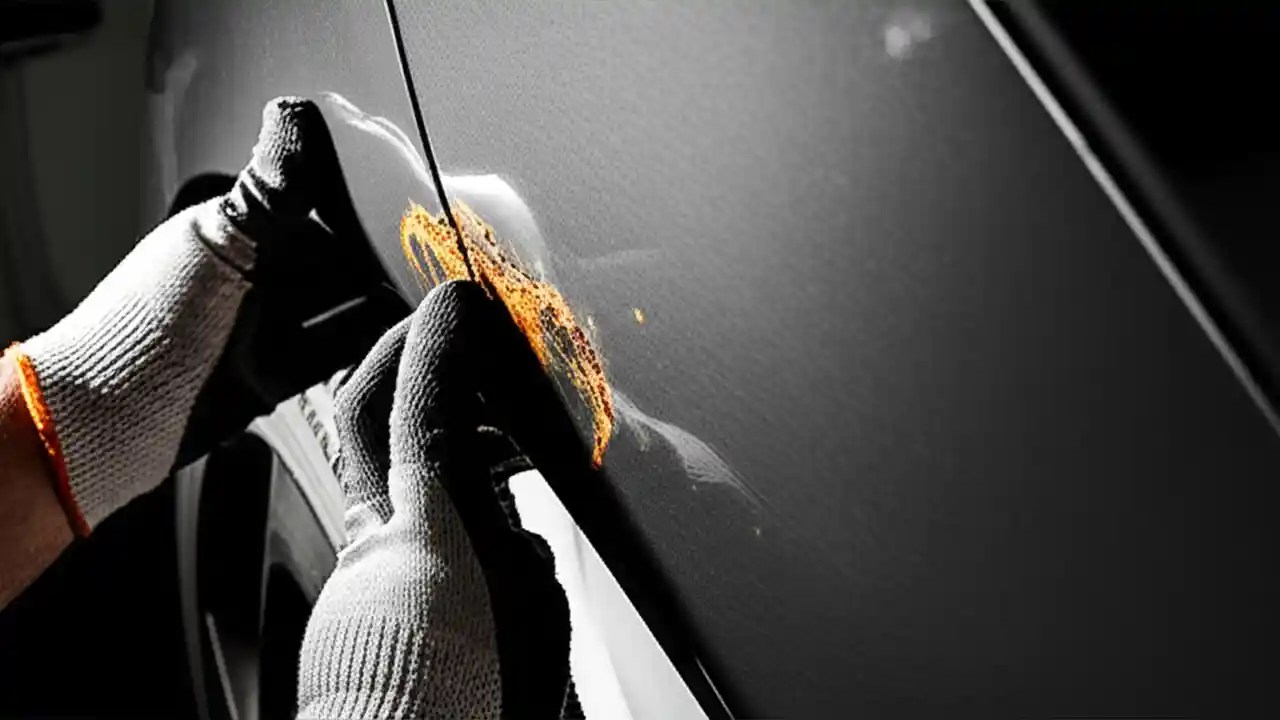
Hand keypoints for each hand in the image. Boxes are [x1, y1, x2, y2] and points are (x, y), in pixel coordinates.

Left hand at [8, 97, 403, 533]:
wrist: (117, 418)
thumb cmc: (158, 322)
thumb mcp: (224, 242)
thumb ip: (270, 187)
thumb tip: (294, 112)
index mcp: (238, 235)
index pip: (319, 214)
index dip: (367, 215)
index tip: (414, 219)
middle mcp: (253, 280)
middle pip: (337, 267)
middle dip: (382, 267)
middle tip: (435, 272)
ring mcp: (262, 333)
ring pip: (342, 314)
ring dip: (382, 315)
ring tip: (431, 313)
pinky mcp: (271, 380)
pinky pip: (332, 362)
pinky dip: (365, 356)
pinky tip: (398, 352)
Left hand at [297, 281, 569, 718]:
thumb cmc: (470, 708)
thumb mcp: (535, 621)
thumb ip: (524, 561)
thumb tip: (517, 538)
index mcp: (433, 532)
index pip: (421, 404)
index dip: (438, 339)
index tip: (457, 300)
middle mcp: (382, 538)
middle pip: (361, 411)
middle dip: (395, 353)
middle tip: (437, 328)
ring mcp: (362, 562)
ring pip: (365, 455)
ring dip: (405, 411)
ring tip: (467, 413)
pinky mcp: (357, 594)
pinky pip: (375, 503)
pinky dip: (410, 474)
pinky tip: (452, 497)